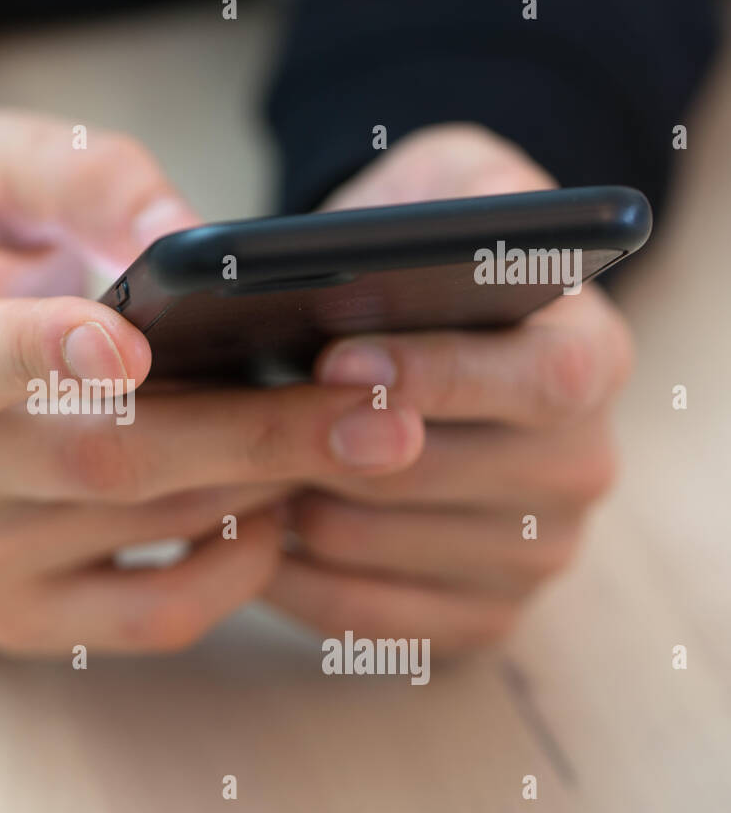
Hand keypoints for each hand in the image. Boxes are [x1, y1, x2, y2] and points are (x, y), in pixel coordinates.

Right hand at [0, 109, 424, 654]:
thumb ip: (79, 176)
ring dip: (260, 480)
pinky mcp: (15, 621)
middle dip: (252, 432)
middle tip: (379, 412)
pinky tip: (270, 511)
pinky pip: (155, 615)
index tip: (137, 345)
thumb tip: (185, 232)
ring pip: (145, 527)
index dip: (45, 349)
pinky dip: (238, 568)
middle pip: (98, 456)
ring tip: (339, 437)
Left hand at [264, 123, 634, 651]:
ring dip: (284, 502)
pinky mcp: (476, 617)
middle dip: (318, 441)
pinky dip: (285, 573)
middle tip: (231, 413)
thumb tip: (359, 270)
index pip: (540, 384)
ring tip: (221, 456)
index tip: (335, 356)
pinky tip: (242, 525)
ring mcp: (533, 554)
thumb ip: (428, 215)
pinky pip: (360, 614)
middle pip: (432, 474)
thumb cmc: (418, 259)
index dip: (434, 374)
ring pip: (372, 543)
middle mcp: (580, 467)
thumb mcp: (440, 195)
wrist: (426, 331)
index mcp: (591, 359)